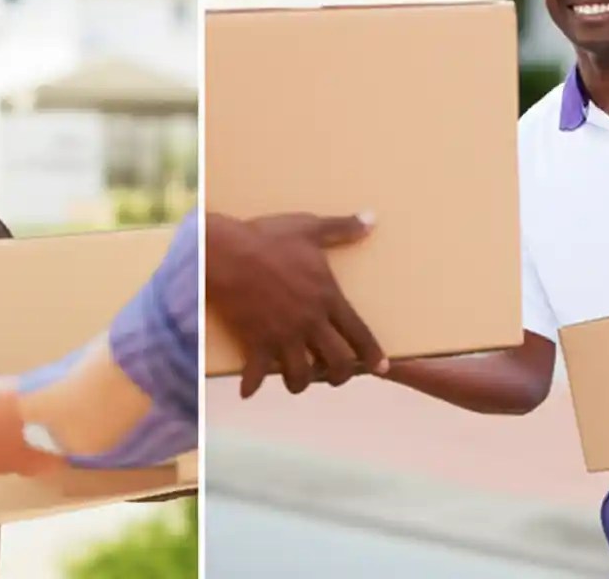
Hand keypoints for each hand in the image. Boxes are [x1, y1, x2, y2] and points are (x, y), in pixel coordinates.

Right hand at [205, 211, 387, 397]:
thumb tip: (372, 218)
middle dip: (339, 376)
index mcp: (327, 297)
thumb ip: (342, 229)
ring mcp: (283, 335)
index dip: (373, 354)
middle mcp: (310, 322)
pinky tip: (248, 390)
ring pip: (301, 376)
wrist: (226, 252)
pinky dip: (251, 385)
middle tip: (333, 376)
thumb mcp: (309, 229)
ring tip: (295, 380)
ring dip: (299, 382)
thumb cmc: (268, 238)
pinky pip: (256, 374)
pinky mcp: (255, 342)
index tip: (382, 368)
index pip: (359, 333)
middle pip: (337, 363)